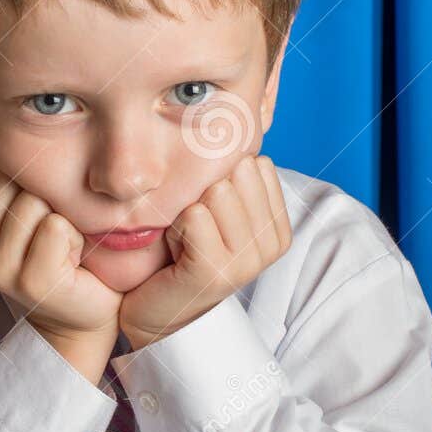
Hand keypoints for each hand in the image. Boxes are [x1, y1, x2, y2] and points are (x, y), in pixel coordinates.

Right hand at [0, 160, 122, 339]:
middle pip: (8, 181)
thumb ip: (2, 180)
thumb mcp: (19, 211)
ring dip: (60, 216)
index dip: (18, 179)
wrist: (85, 309)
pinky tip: (72, 258)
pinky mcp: (31, 282)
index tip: (30, 213)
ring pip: (33, 201)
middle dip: (41, 196)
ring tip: (61, 246)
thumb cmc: (57, 251)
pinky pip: (55, 225)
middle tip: (50, 232)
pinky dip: (75, 235)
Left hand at [119, 155, 291, 349]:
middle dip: (202, 194)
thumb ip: (237, 178)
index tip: (210, 217)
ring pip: (215, 191)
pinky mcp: (215, 273)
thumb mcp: (218, 212)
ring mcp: (246, 262)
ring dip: (186, 212)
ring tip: (185, 242)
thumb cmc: (181, 253)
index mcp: (278, 229)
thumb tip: (244, 120)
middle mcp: (270, 246)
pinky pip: (193, 216)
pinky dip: (174, 229)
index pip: (256, 164)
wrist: (153, 312)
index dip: (220, 180)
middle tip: (194, 231)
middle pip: (236, 173)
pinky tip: (175, 254)